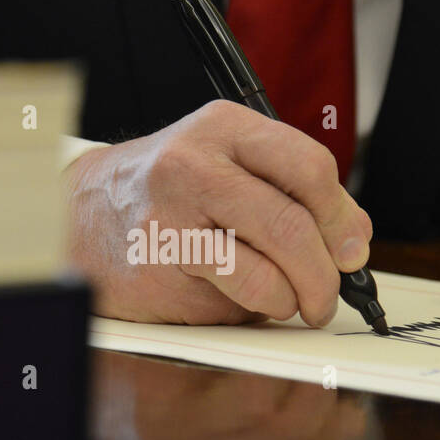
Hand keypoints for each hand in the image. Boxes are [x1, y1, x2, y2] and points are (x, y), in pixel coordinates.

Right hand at [62, 100, 372, 325]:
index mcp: (223, 128)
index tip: (352, 250)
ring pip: (265, 276)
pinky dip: (249, 311)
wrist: (85, 213)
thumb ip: (293, 191)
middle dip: (324, 275)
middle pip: (291, 227)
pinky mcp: (158, 271)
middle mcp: (194, 166)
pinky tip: (237, 297)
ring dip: (291, 301)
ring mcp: (171, 219)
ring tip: (289, 302)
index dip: (341, 218)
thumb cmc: (171, 191)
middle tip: (328, 296)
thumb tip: (354, 239)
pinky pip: (230, 303)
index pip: (309, 168)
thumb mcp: (230, 163)